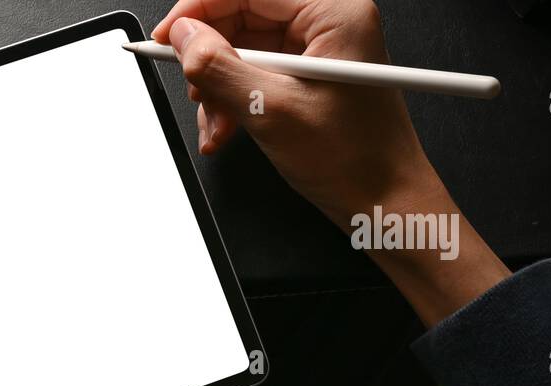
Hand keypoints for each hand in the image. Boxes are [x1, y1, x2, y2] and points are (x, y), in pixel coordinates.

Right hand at [154, 0, 507, 325]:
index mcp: (333, 12)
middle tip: (192, 87)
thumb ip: (219, 68)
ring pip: (244, 47)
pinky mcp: (311, 73)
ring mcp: (320, 48)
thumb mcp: (270, 110)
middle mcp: (329, 21)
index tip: (166, 37)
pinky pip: (257, 71)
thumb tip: (183, 38)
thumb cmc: (354, 160)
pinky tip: (228, 127)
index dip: (198, 9)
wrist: (384, 201)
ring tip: (217, 122)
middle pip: (244, 16)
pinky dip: (235, 98)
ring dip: (219, 86)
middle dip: (210, 58)